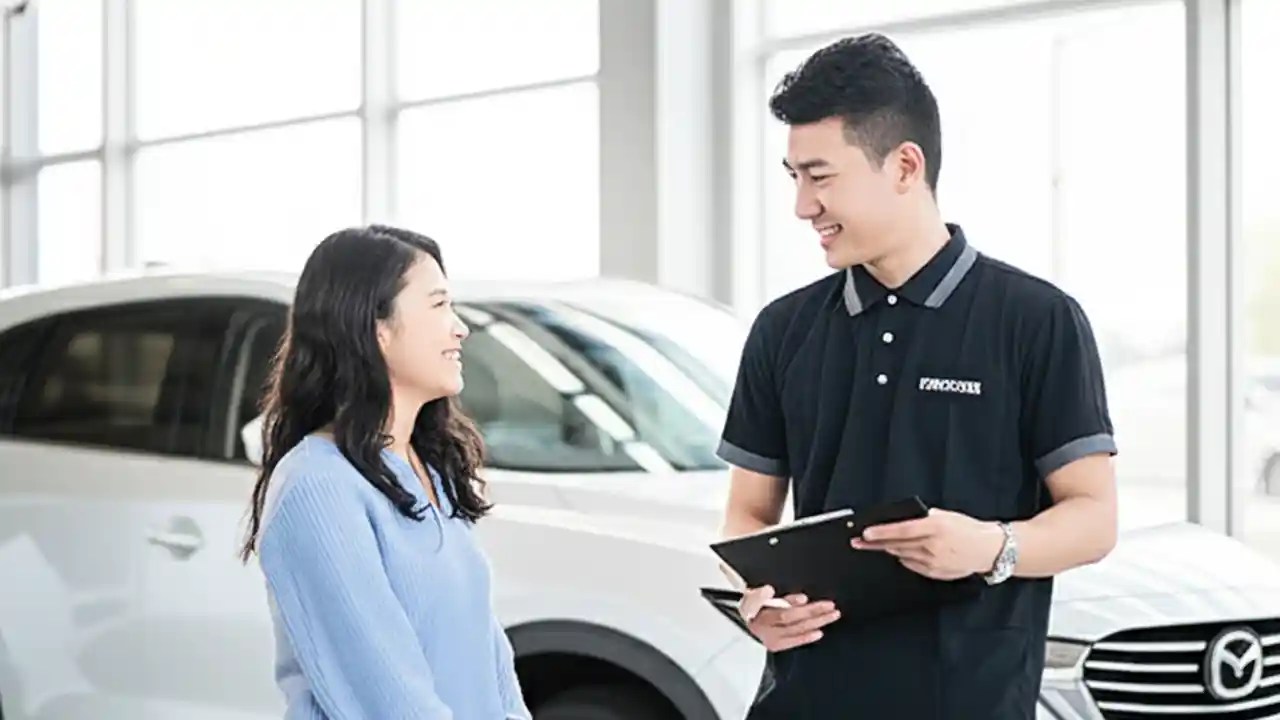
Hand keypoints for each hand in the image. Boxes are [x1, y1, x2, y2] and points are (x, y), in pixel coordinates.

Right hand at [737, 585, 840, 652]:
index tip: (804, 599)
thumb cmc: (745, 611)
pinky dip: (806, 637)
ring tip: (832, 615)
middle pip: (789, 617)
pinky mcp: (773, 646)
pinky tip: (819, 633)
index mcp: (752, 609)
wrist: (737, 633)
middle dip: (811, 611)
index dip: (789, 602)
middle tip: (830, 606)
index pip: (771, 605)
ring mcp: (768, 637)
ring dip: (815, 621)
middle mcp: (762, 625)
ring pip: (795, 628)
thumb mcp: (749, 598)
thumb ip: (760, 594)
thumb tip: (770, 590)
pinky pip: (792, 642)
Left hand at [852, 508, 1003, 580]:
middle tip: (858, 542)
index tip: (866, 533)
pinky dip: (904, 558)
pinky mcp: (934, 573)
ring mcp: (933, 562)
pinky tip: (901, 553)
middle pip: (896, 545)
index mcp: (934, 527)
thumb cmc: (967, 528)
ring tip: (875, 545)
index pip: (900, 530)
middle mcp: (932, 545)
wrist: (988, 549)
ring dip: (888, 550)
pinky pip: (912, 566)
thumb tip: (903, 520)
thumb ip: (924, 518)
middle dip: (875, 544)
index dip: (880, 533)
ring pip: (902, 556)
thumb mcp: (945, 515)